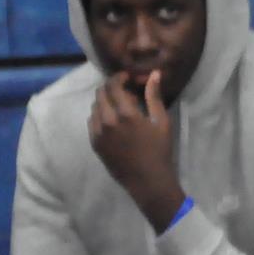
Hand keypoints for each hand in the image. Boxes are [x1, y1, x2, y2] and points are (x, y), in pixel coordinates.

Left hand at [89, 72, 183, 229]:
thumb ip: (154, 96)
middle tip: (123, 93)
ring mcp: (98, 132)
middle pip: (100, 94)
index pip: (113, 85)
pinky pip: (91, 122)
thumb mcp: (162, 122)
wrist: (148, 181)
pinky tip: (111, 123)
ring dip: (104, 102)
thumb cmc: (159, 151)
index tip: (126, 78)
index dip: (118, 78)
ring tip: (118, 109)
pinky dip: (99, 117)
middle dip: (110, 88)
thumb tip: (154, 73)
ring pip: (94, 107)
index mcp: (126, 113)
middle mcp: (108, 120)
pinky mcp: (95, 143)